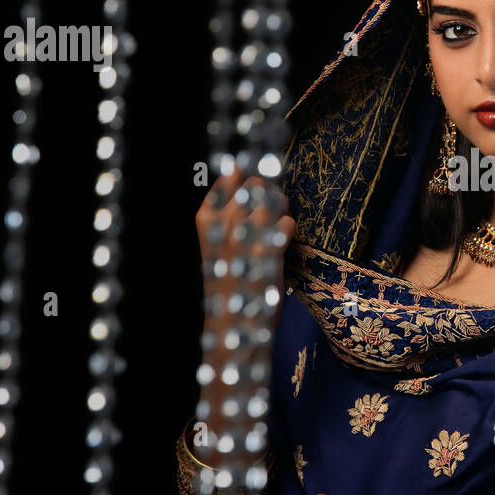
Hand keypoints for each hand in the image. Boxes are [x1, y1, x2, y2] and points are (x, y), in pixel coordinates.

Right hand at [196, 164, 295, 336]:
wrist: (233, 320)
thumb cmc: (226, 277)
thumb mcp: (216, 240)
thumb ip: (229, 210)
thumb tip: (251, 176)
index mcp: (206, 217)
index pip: (233, 174)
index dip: (249, 182)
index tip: (254, 199)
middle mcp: (224, 221)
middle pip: (258, 183)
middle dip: (269, 194)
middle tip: (270, 214)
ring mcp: (246, 234)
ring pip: (276, 199)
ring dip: (282, 210)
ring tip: (274, 229)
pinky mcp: (269, 251)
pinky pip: (288, 222)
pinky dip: (288, 231)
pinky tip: (279, 245)